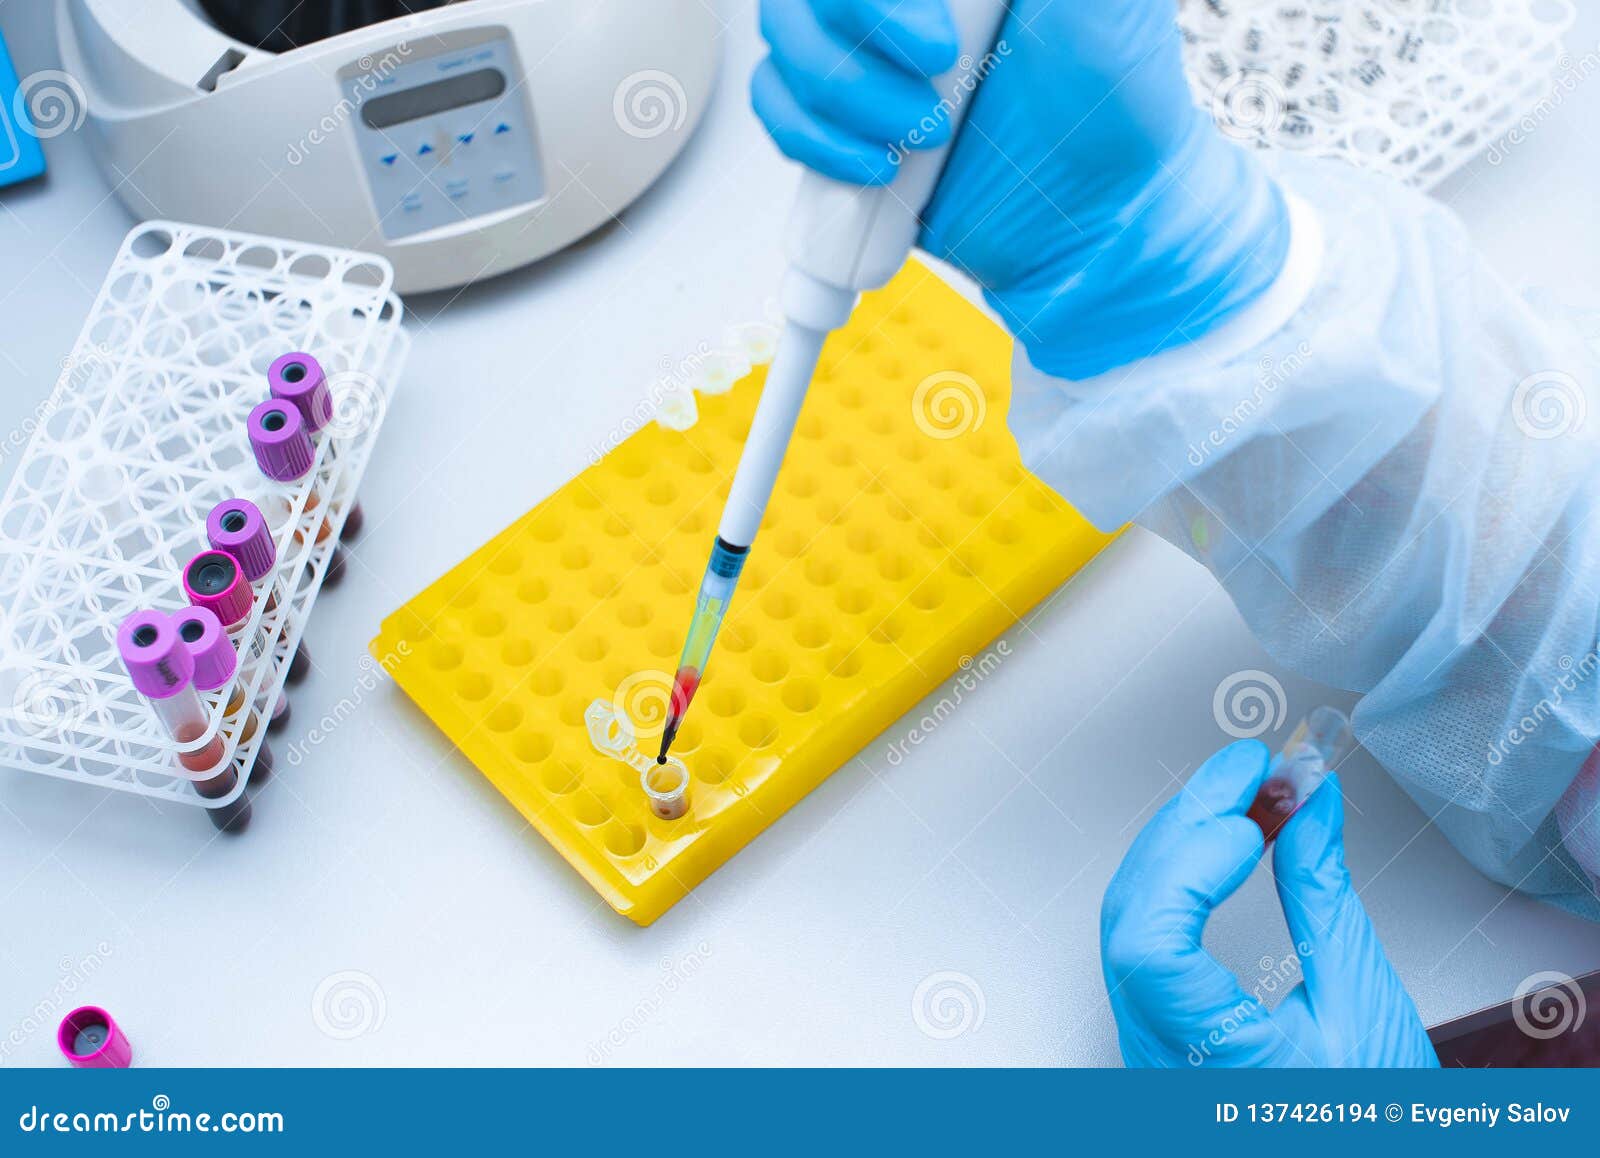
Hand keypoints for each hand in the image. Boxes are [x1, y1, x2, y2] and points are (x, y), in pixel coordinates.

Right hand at [752, 0, 1288, 377]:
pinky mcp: (843, 121)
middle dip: (862, 45)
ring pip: (785, 42)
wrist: (1098, 221)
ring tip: (925, 135)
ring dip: (845, 98)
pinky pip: (776, 109)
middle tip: (939, 77)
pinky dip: (816, 142)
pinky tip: (879, 168)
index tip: (939, 44)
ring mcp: (865, 53)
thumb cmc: (1117, 104)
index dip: (874, 0)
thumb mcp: (1105, 2)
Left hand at [1100, 740, 1437, 1066]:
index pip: (1149, 947)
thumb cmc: (1368, 1129)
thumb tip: (1311, 803)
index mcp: (1209, 1066)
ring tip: (1252, 789)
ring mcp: (1149, 1037)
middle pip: (1134, 911)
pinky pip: (1149, 931)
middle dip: (1191, 822)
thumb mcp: (1363, 1009)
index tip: (1249, 816)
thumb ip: (1325, 898)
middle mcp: (1159, 1054)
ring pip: (1133, 914)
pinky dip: (1184, 874)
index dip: (1186, 865)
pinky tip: (1230, 837)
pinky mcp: (1157, 1022)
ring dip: (1186, 838)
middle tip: (1253, 767)